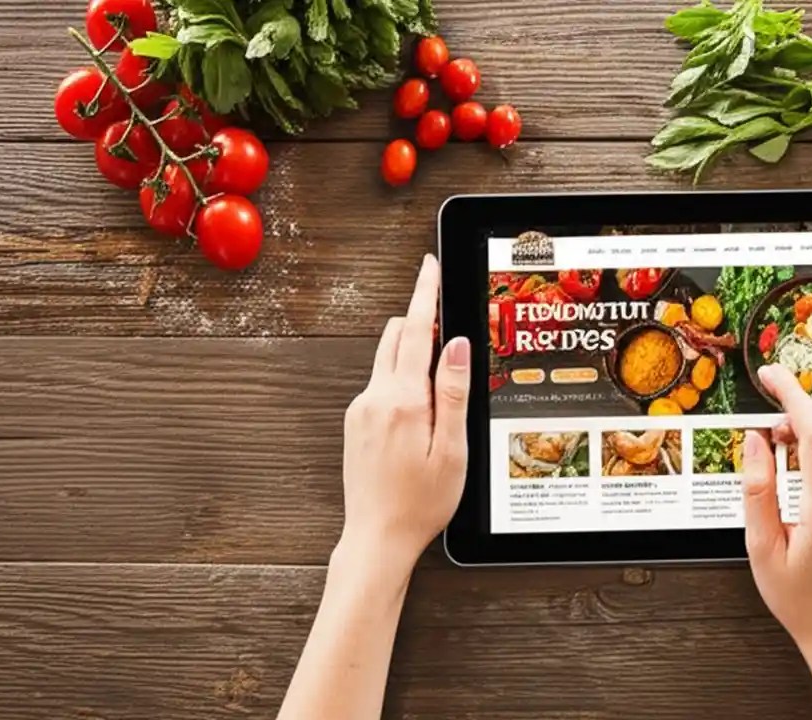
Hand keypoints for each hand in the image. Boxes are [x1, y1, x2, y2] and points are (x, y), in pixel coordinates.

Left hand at [339, 255, 470, 569]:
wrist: (377, 538)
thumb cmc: (420, 502)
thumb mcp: (452, 449)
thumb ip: (452, 392)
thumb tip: (455, 344)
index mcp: (403, 401)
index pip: (417, 331)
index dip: (425, 293)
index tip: (430, 266)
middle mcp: (374, 398)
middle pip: (397, 336)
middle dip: (422, 319)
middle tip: (451, 323)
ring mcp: (361, 410)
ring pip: (387, 358)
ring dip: (412, 351)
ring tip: (443, 379)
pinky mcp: (356, 423)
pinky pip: (380, 383)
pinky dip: (402, 378)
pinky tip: (423, 409)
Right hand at [742, 364, 811, 657]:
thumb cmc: (799, 597)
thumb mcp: (761, 546)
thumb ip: (756, 489)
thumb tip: (754, 442)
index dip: (792, 395)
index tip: (770, 376)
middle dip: (798, 400)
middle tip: (768, 390)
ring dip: (807, 423)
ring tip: (774, 434)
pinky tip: (793, 454)